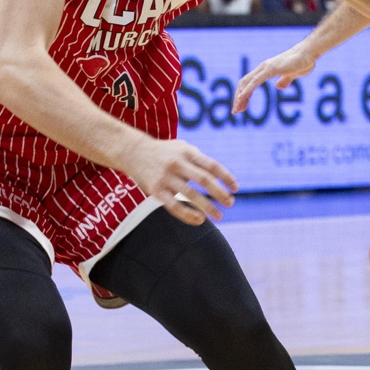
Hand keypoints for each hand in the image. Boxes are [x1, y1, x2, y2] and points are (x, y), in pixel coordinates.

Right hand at [120, 137, 237, 224]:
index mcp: (187, 152)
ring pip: (189, 195)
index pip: (212, 165)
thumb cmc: (166, 152)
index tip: (236, 188)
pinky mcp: (155, 190)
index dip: (226, 177)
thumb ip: (201, 161)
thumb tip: (222, 179)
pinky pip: (173, 206)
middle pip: (203, 180)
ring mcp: (165, 177)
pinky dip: (188, 215)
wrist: (133, 151)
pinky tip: (200, 220)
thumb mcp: (184, 149)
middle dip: (219, 193)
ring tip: (219, 216)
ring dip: (207, 207)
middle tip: (230, 203)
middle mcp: (176, 163)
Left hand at [232, 45, 317, 113]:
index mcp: (267, 69)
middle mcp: (263, 68)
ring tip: (236, 109)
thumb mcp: (292, 75)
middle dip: (238, 98)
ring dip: (240, 97)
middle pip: (244, 83)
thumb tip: (278, 86)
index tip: (242, 107)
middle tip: (235, 111)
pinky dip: (247, 89)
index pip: (250, 82)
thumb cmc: (303, 62)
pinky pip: (255, 81)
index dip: (244, 94)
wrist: (309, 54)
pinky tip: (242, 97)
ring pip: (247, 83)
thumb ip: (285, 80)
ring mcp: (266, 68)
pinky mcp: (271, 69)